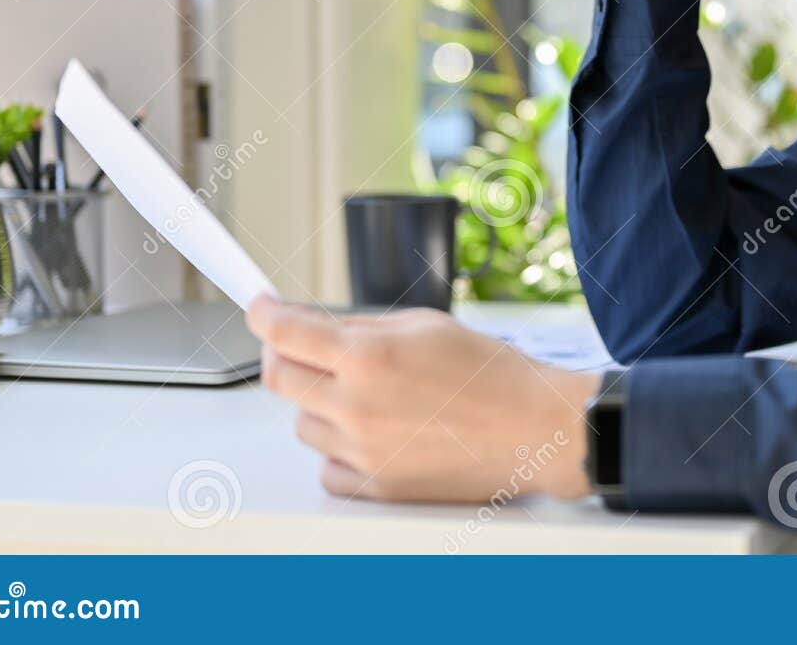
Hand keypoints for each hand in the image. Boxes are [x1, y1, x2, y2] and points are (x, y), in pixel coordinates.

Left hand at [246, 296, 597, 503]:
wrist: (536, 431)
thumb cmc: (494, 376)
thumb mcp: (427, 325)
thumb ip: (363, 325)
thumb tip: (315, 326)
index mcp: (369, 358)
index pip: (285, 332)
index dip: (264, 314)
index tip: (260, 308)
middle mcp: (356, 407)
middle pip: (278, 379)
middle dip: (283, 355)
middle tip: (302, 347)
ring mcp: (363, 452)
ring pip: (302, 424)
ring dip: (318, 403)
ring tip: (365, 394)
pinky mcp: (376, 487)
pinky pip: (327, 468)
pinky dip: (338, 449)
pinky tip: (372, 433)